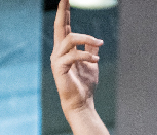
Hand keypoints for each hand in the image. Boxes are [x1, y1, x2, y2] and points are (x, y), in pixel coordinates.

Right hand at [50, 0, 103, 114]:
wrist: (81, 102)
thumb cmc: (85, 85)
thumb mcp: (92, 63)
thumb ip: (91, 50)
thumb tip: (96, 40)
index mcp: (65, 50)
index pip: (64, 27)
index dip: (65, 12)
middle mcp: (58, 52)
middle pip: (59, 26)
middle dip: (62, 11)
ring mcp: (57, 59)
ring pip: (70, 38)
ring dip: (87, 38)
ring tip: (99, 44)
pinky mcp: (59, 68)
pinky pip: (74, 54)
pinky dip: (87, 55)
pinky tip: (96, 59)